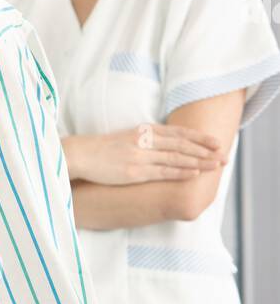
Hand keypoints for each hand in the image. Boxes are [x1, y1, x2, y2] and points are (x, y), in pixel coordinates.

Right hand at [65, 125, 226, 185]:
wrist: (81, 155)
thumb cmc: (103, 149)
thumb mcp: (127, 137)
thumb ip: (146, 139)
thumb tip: (166, 145)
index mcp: (144, 130)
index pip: (178, 133)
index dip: (199, 137)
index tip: (216, 141)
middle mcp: (144, 140)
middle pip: (181, 144)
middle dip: (205, 150)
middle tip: (224, 155)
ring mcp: (140, 156)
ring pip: (176, 158)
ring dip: (198, 162)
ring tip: (215, 165)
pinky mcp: (134, 171)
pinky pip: (162, 172)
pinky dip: (180, 172)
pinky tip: (194, 173)